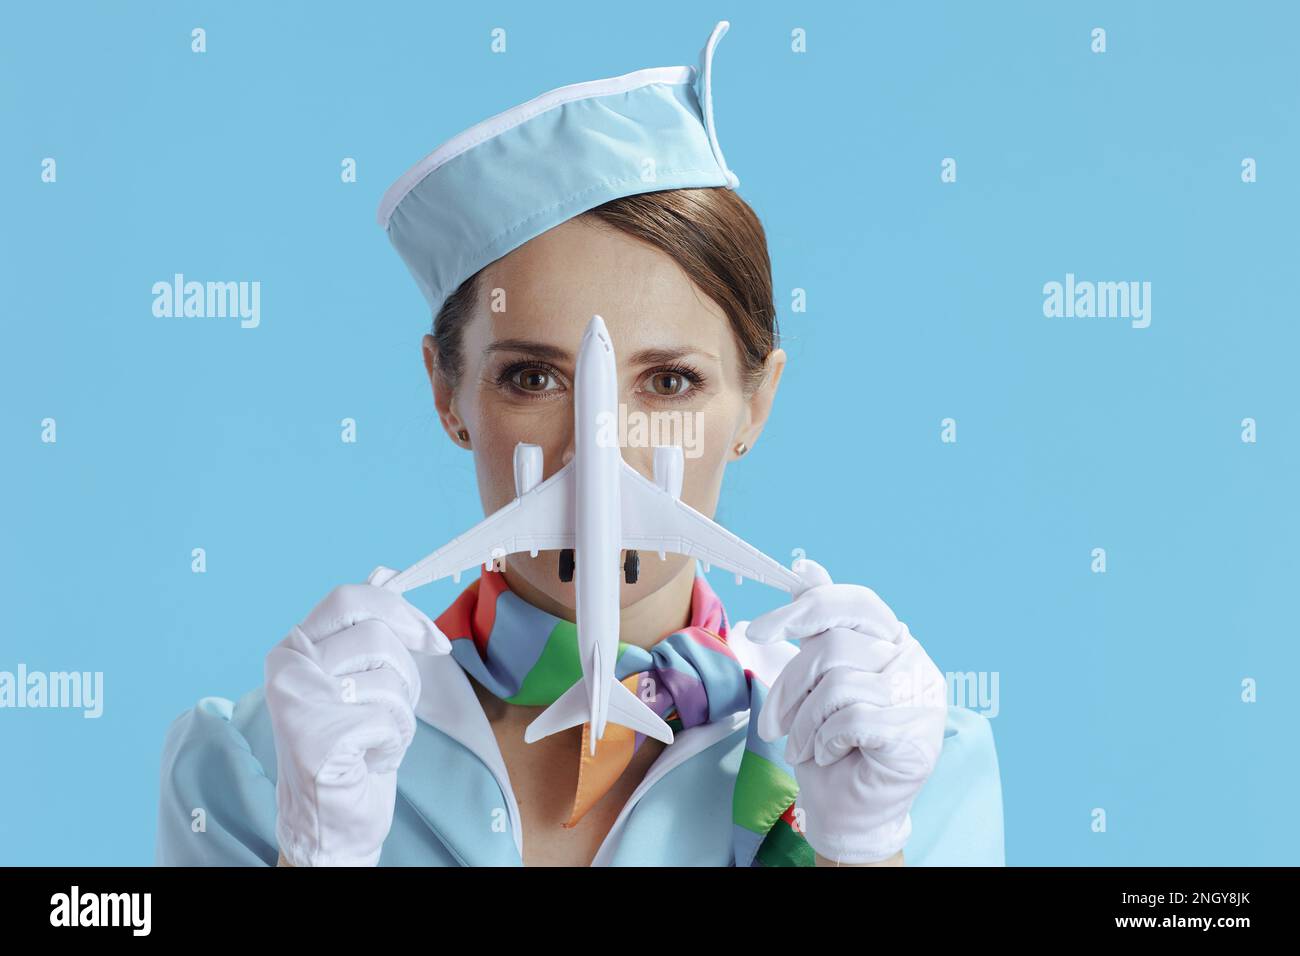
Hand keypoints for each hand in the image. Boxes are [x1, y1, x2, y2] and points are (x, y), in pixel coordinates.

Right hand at [264, 565, 451, 866]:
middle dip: (407, 667)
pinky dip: (393, 740)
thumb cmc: (353, 742)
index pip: (351, 597)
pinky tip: (369, 756)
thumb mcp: (362, 675)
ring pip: (388, 676)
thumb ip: (368, 626)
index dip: (401, 609)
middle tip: (402, 700)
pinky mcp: (317, 739)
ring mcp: (297, 703)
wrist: (334, 816)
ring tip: (376, 733)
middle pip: (377, 633)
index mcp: (295, 646)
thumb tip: (389, 572)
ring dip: (401, 710)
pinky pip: (388, 717)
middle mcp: (286, 669)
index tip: (433, 639)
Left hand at [747, 559, 946, 864]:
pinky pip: (851, 720)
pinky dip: (825, 741)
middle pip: (834, 646)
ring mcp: (921, 698)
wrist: (850, 810)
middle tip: (772, 723)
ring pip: (838, 685)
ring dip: (805, 722)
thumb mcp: (816, 677)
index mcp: (893, 639)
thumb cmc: (831, 741)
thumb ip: (818, 624)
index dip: (804, 609)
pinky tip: (829, 754)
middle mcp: (914, 661)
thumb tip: (807, 567)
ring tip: (803, 746)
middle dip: (790, 686)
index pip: (853, 602)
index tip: (760, 630)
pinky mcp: (916, 736)